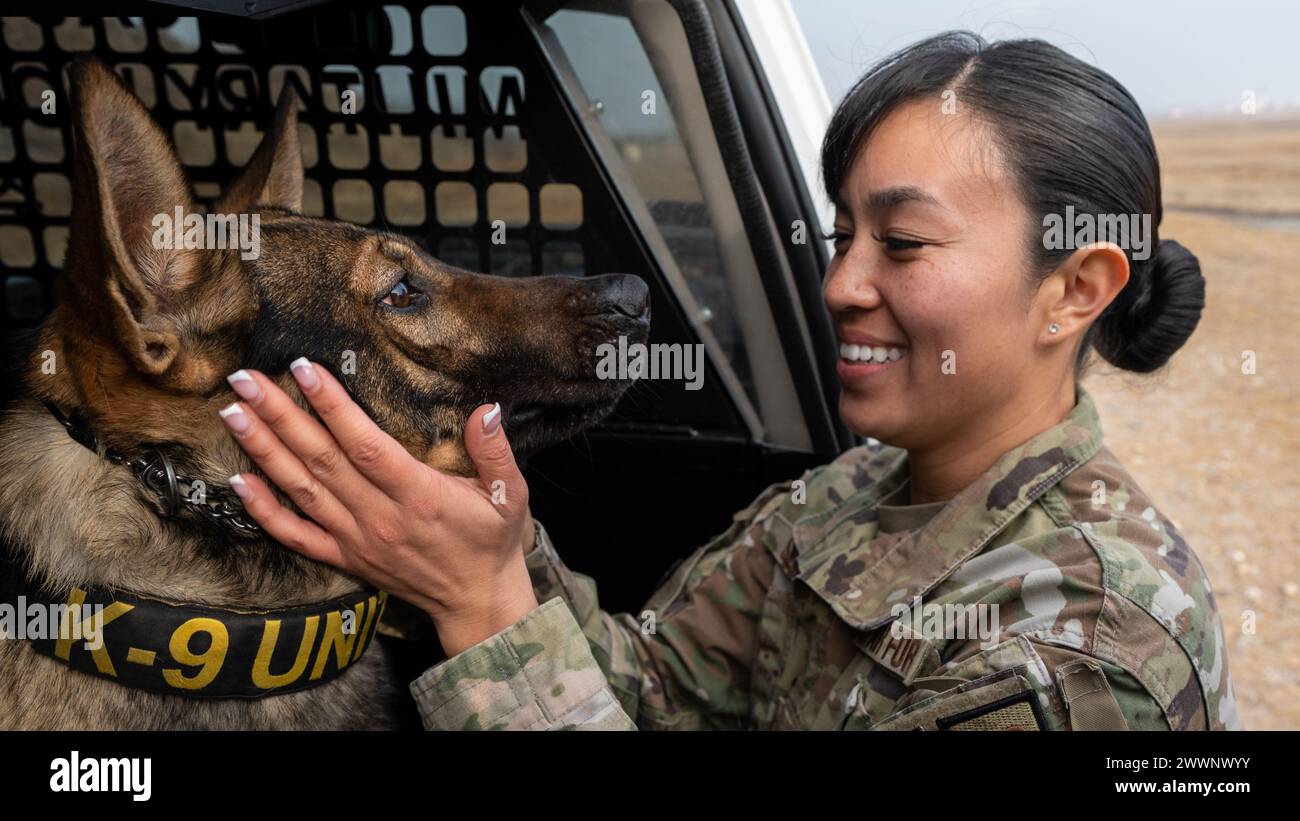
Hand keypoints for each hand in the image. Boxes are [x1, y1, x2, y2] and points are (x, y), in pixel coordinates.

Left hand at [218, 359, 538, 655]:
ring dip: (263, 451)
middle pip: (321, 461)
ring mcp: (357, 540)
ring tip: (234, 414)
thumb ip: (497, 451)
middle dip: (280, 416)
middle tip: (247, 380)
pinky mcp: (345, 558)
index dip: (332, 406)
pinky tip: (237, 483)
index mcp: (419, 495)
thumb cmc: (493, 542)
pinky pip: (296, 535)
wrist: (477, 601)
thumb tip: (487, 409)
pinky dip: (263, 511)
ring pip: (302, 490)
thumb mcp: (510, 494)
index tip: (303, 370)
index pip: (365, 445)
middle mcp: (380, 517)